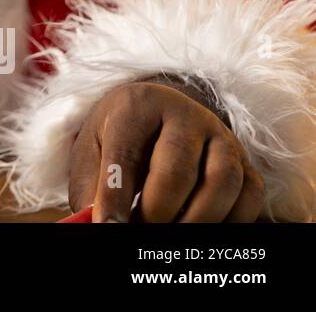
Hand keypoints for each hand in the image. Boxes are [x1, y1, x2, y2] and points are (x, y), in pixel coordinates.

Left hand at [68, 78, 264, 222]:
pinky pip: (249, 194)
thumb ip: (92, 188)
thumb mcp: (92, 152)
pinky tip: (203, 230)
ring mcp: (220, 135)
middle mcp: (183, 115)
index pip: (126, 153)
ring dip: (197, 219)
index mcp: (136, 107)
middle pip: (177, 168)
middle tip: (141, 232)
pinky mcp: (244, 158)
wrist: (155, 112)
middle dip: (157, 211)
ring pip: (222, 181)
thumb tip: (100, 224)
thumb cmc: (116, 138)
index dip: (116, 195)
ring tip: (169, 236)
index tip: (109, 226)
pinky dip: (231, 220)